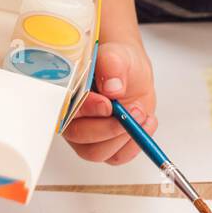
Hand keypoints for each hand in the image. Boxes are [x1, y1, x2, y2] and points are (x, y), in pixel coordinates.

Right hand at [63, 41, 157, 164]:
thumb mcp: (116, 55)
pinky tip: (146, 123)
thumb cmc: (117, 63)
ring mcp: (88, 136)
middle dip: (110, 127)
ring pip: (98, 152)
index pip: (66, 111)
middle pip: (81, 137)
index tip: (108, 104)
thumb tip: (113, 87)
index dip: (87, 110)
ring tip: (141, 114)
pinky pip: (116, 157)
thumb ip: (112, 66)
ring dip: (123, 138)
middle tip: (134, 111)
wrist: (129, 72)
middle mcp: (72, 120)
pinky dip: (134, 145)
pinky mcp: (106, 146)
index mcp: (65, 96)